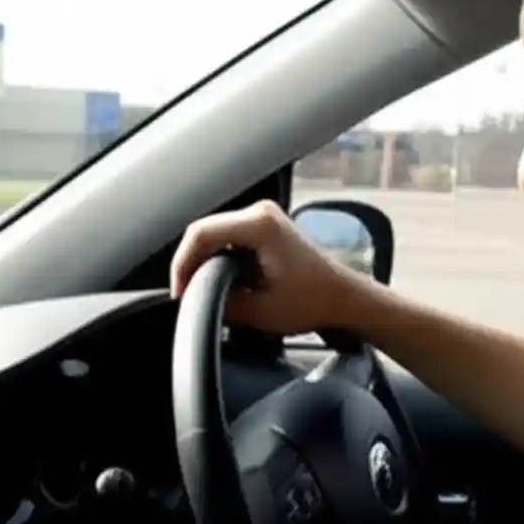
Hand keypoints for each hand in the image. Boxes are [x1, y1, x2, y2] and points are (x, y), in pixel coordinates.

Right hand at [169, 200, 363, 334]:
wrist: (343, 296)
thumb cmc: (313, 301)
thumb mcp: (259, 311)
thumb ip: (220, 302)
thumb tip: (194, 298)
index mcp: (260, 225)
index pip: (201, 234)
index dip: (182, 264)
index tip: (180, 292)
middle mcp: (261, 212)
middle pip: (204, 230)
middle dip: (189, 263)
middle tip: (185, 294)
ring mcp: (263, 216)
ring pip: (213, 233)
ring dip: (203, 260)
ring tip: (200, 290)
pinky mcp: (264, 226)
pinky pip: (227, 235)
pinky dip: (217, 256)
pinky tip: (218, 280)